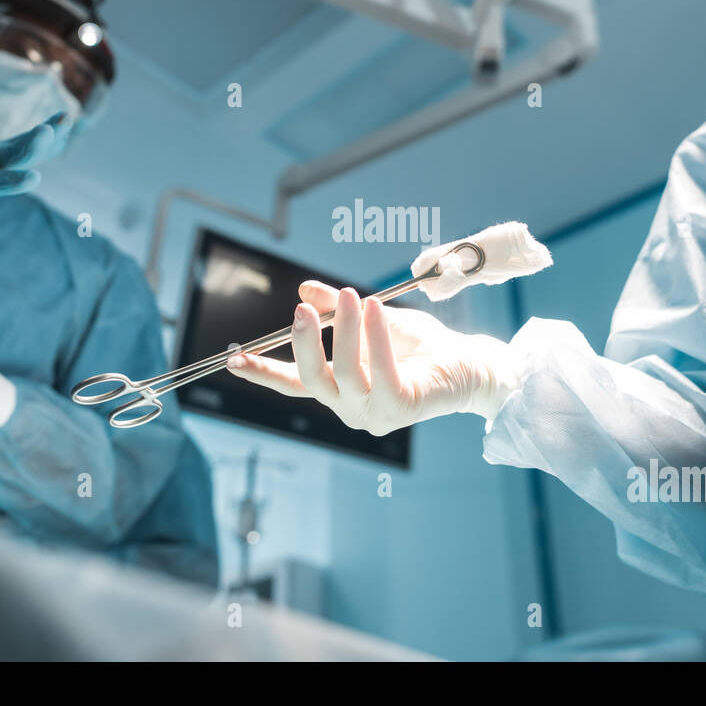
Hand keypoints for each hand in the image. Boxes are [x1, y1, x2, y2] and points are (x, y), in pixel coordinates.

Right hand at [225, 281, 521, 435]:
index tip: (232, 359)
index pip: (295, 383)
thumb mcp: (374, 320)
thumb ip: (339, 311)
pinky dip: (373, 338)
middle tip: (302, 309)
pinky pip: (379, 371)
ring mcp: (374, 415)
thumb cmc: (425, 346)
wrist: (473, 363)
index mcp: (341, 390)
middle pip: (312, 379)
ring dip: (343, 332)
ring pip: (343, 373)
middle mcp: (351, 409)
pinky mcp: (400, 410)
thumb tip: (306, 290)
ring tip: (349, 296)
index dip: (263, 372)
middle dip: (304, 343)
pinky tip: (370, 309)